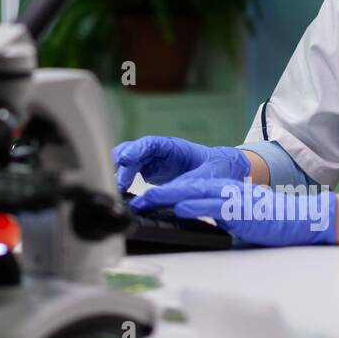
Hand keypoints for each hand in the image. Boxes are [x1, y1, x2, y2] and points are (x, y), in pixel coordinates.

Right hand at [112, 136, 250, 191]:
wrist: (224, 170)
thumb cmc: (218, 166)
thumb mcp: (208, 174)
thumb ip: (190, 182)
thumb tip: (174, 193)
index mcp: (173, 146)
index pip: (149, 144)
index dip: (135, 150)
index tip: (123, 159)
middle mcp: (159, 151)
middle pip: (133, 151)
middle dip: (120, 162)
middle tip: (113, 179)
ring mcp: (153, 161)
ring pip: (129, 163)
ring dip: (120, 174)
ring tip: (116, 189)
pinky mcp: (150, 172)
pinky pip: (132, 173)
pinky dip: (124, 181)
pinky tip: (121, 192)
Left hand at [131, 174, 336, 246]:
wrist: (298, 219)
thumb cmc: (270, 223)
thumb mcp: (236, 223)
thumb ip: (216, 224)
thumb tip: (197, 234)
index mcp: (220, 193)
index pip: (186, 189)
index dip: (164, 194)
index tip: (144, 201)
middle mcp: (223, 190)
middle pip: (184, 186)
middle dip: (157, 193)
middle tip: (136, 199)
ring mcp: (231, 198)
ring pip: (194, 191)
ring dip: (168, 195)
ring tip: (147, 199)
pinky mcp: (241, 208)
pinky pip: (214, 204)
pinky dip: (195, 204)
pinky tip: (180, 205)